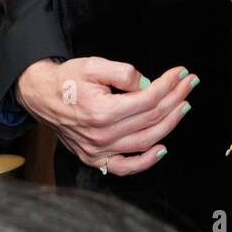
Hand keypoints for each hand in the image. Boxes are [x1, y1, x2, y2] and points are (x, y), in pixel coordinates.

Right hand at [15, 57, 196, 175]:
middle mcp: (102, 135)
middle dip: (175, 99)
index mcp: (102, 111)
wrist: (40, 95)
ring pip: (145, 141)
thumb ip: (123, 73)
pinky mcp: (95, 159)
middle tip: (190, 84)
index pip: (148, 99)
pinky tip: (162, 148)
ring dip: (170, 124)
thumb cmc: (67, 79)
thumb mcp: (94, 65)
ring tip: (183, 106)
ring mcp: (98, 151)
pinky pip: (125, 167)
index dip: (169, 85)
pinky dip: (146, 162)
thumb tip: (147, 85)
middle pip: (151, 119)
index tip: (182, 73)